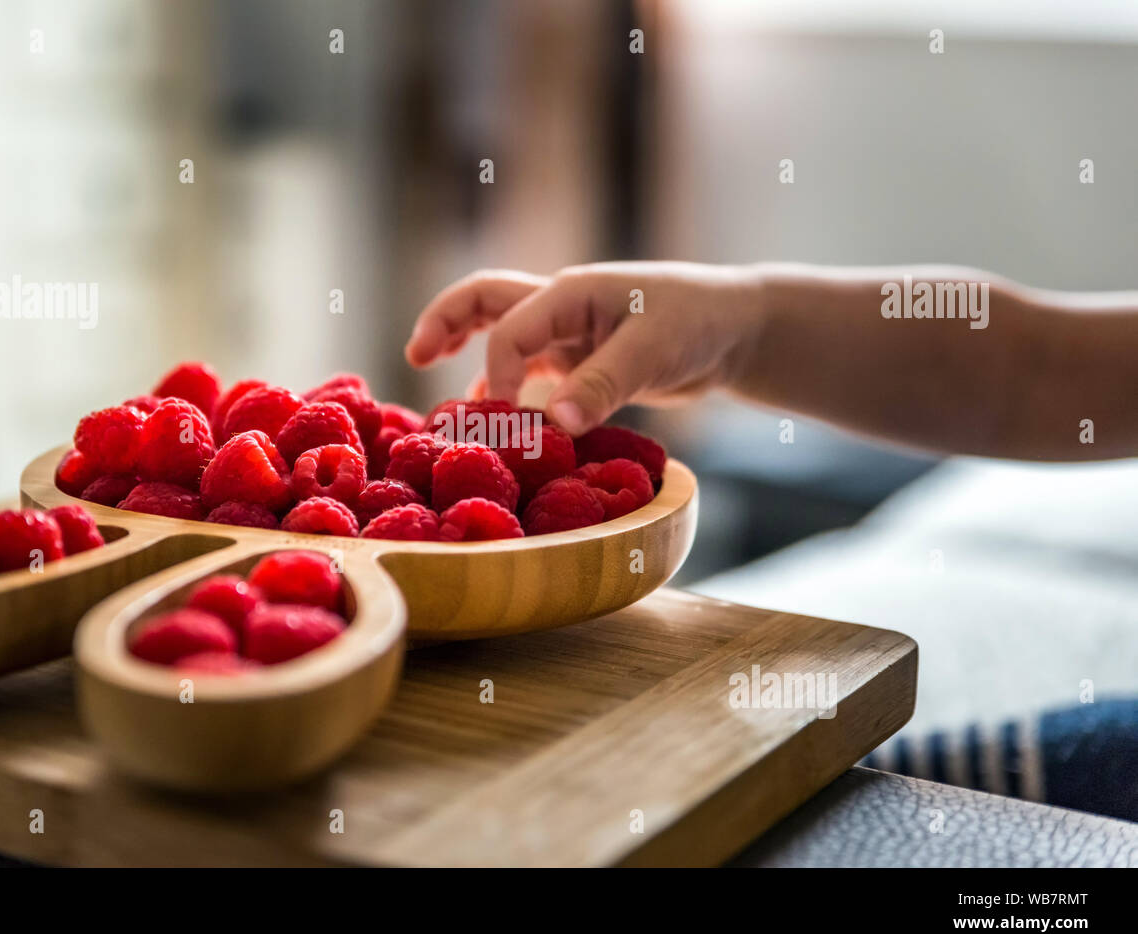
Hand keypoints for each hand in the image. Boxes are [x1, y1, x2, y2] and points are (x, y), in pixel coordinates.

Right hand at [405, 261, 766, 433]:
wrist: (738, 330)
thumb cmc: (700, 323)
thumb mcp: (652, 351)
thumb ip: (603, 384)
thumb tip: (553, 423)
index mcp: (570, 293)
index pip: (508, 332)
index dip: (496, 379)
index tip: (503, 423)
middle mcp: (561, 306)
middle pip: (485, 301)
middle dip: (445, 322)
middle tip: (413, 354)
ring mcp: (570, 332)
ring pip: (503, 333)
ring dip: (468, 352)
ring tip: (436, 384)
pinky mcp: (583, 359)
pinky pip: (531, 368)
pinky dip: (508, 387)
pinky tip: (497, 415)